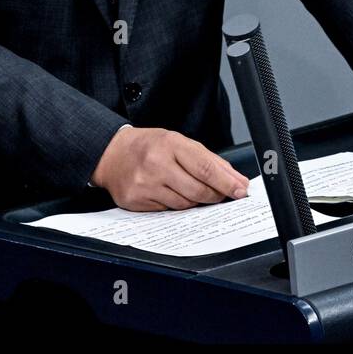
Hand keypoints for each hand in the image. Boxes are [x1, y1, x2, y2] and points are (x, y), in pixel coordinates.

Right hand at [89, 126, 250, 210]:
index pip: (206, 168)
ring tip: (192, 190)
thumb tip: (234, 179)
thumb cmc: (148, 146)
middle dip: (215, 195)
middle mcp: (156, 164)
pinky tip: (171, 193)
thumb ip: (207, 159)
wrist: (111, 154)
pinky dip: (176, 205)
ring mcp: (145, 184)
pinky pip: (168, 211)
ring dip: (195, 201)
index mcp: (170, 144)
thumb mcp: (178, 142)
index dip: (227, 182)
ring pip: (185, 204)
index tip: (241, 190)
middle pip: (198, 190)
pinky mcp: (136, 201)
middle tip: (221, 194)